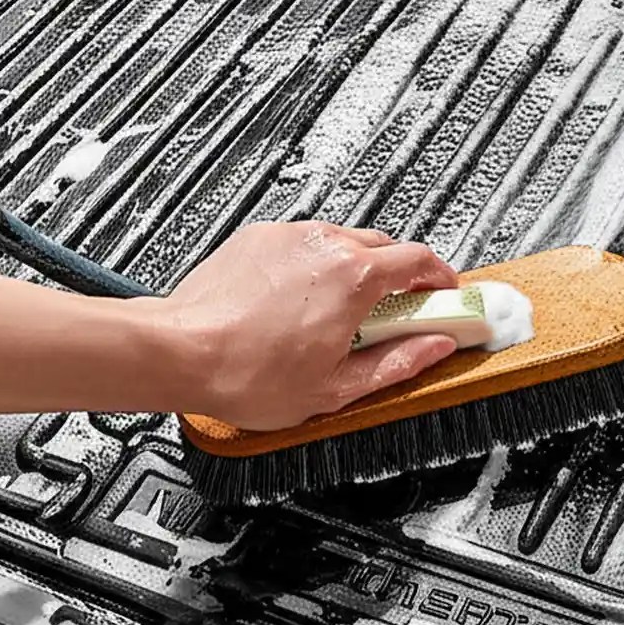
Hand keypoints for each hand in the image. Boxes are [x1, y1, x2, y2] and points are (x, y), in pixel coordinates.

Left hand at [151, 221, 459, 430]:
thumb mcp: (337, 387)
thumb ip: (398, 363)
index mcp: (354, 277)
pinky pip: (304, 246)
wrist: (177, 352)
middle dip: (400, 279)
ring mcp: (289, 236)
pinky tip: (299, 307)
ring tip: (339, 318)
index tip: (446, 299)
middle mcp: (324, 244)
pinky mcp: (259, 238)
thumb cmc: (244, 372)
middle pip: (386, 247)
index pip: (422, 261)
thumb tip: (434, 348)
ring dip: (355, 272)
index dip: (443, 281)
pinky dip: (315, 269)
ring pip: (343, 244)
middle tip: (396, 317)